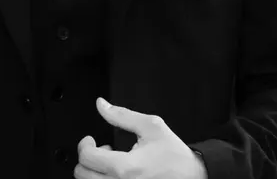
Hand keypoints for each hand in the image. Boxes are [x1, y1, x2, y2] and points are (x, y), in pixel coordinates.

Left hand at [74, 98, 206, 178]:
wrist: (193, 176)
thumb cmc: (174, 154)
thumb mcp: (150, 126)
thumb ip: (122, 115)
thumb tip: (102, 105)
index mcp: (125, 167)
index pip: (87, 158)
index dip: (85, 144)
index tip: (91, 139)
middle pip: (83, 175)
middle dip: (87, 159)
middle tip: (100, 150)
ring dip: (93, 172)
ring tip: (109, 162)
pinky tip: (114, 173)